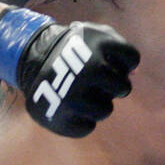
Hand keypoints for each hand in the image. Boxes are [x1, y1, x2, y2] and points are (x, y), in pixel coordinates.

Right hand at [15, 20, 139, 136]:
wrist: (29, 58)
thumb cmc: (70, 49)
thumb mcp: (93, 37)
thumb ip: (118, 48)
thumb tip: (135, 74)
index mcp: (100, 44)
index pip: (132, 58)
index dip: (123, 63)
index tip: (109, 63)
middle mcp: (90, 69)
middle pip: (124, 88)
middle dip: (112, 86)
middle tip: (95, 82)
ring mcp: (75, 95)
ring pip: (106, 110)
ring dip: (96, 104)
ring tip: (80, 94)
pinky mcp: (63, 117)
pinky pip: (87, 127)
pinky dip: (79, 120)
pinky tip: (68, 107)